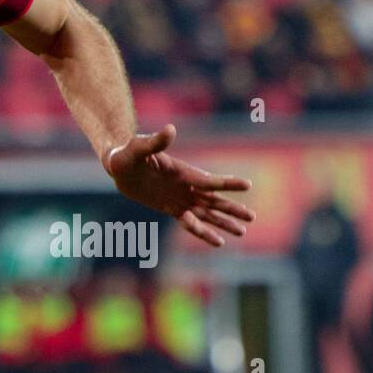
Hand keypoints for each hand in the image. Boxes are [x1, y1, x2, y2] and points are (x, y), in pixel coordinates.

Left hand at [104, 123, 253, 247]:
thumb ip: (155, 142)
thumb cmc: (128, 154)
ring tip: (242, 232)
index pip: (209, 181)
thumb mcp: (139, 148)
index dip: (227, 184)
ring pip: (207, 213)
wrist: (120, 166)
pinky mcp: (172, 208)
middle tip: (252, 217)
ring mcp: (181, 198)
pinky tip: (218, 242)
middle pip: (214, 200)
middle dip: (232, 209)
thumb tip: (170, 130)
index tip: (247, 185)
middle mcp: (186, 186)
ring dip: (224, 222)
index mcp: (183, 172)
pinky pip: (190, 223)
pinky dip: (203, 232)